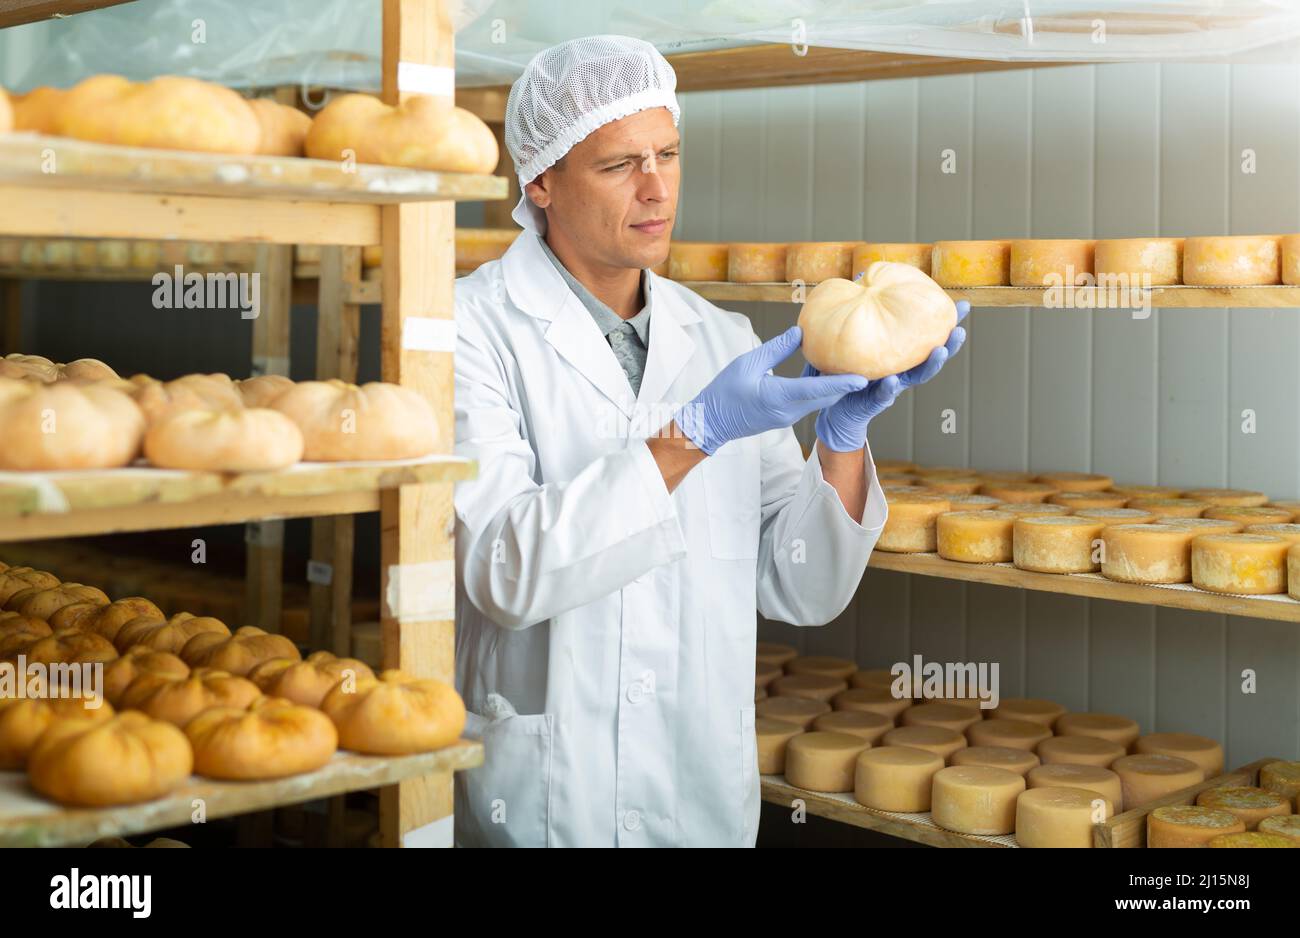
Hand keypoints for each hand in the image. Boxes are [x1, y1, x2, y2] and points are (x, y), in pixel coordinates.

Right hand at [678, 325, 867, 454]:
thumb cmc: (724, 393)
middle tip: (865, 364)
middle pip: (826, 397)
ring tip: (848, 363)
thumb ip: (776, 349)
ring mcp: (788, 416)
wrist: (711, 423)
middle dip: (847, 384)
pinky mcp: (785, 416)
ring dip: (834, 385)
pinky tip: (823, 369)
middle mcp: (789, 410)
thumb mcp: (747, 364)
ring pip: (820, 399)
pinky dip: (820, 387)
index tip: (864, 378)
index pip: (817, 389)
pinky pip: (810, 401)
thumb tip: (800, 333)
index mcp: (778, 396)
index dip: (842, 383)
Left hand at [811, 301, 969, 451]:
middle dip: (950, 344)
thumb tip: (863, 275)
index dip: (948, 323)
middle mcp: (905, 368)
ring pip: (918, 376)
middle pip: (934, 356)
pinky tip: (893, 380)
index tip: (963, 306)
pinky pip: (884, 395)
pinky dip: (889, 388)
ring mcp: (894, 385)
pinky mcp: (876, 401)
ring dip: (931, 365)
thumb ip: (863, 310)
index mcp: (904, 352)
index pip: (929, 334)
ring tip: (939, 352)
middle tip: (960, 331)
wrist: (834, 402)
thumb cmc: (849, 364)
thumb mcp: (856, 336)